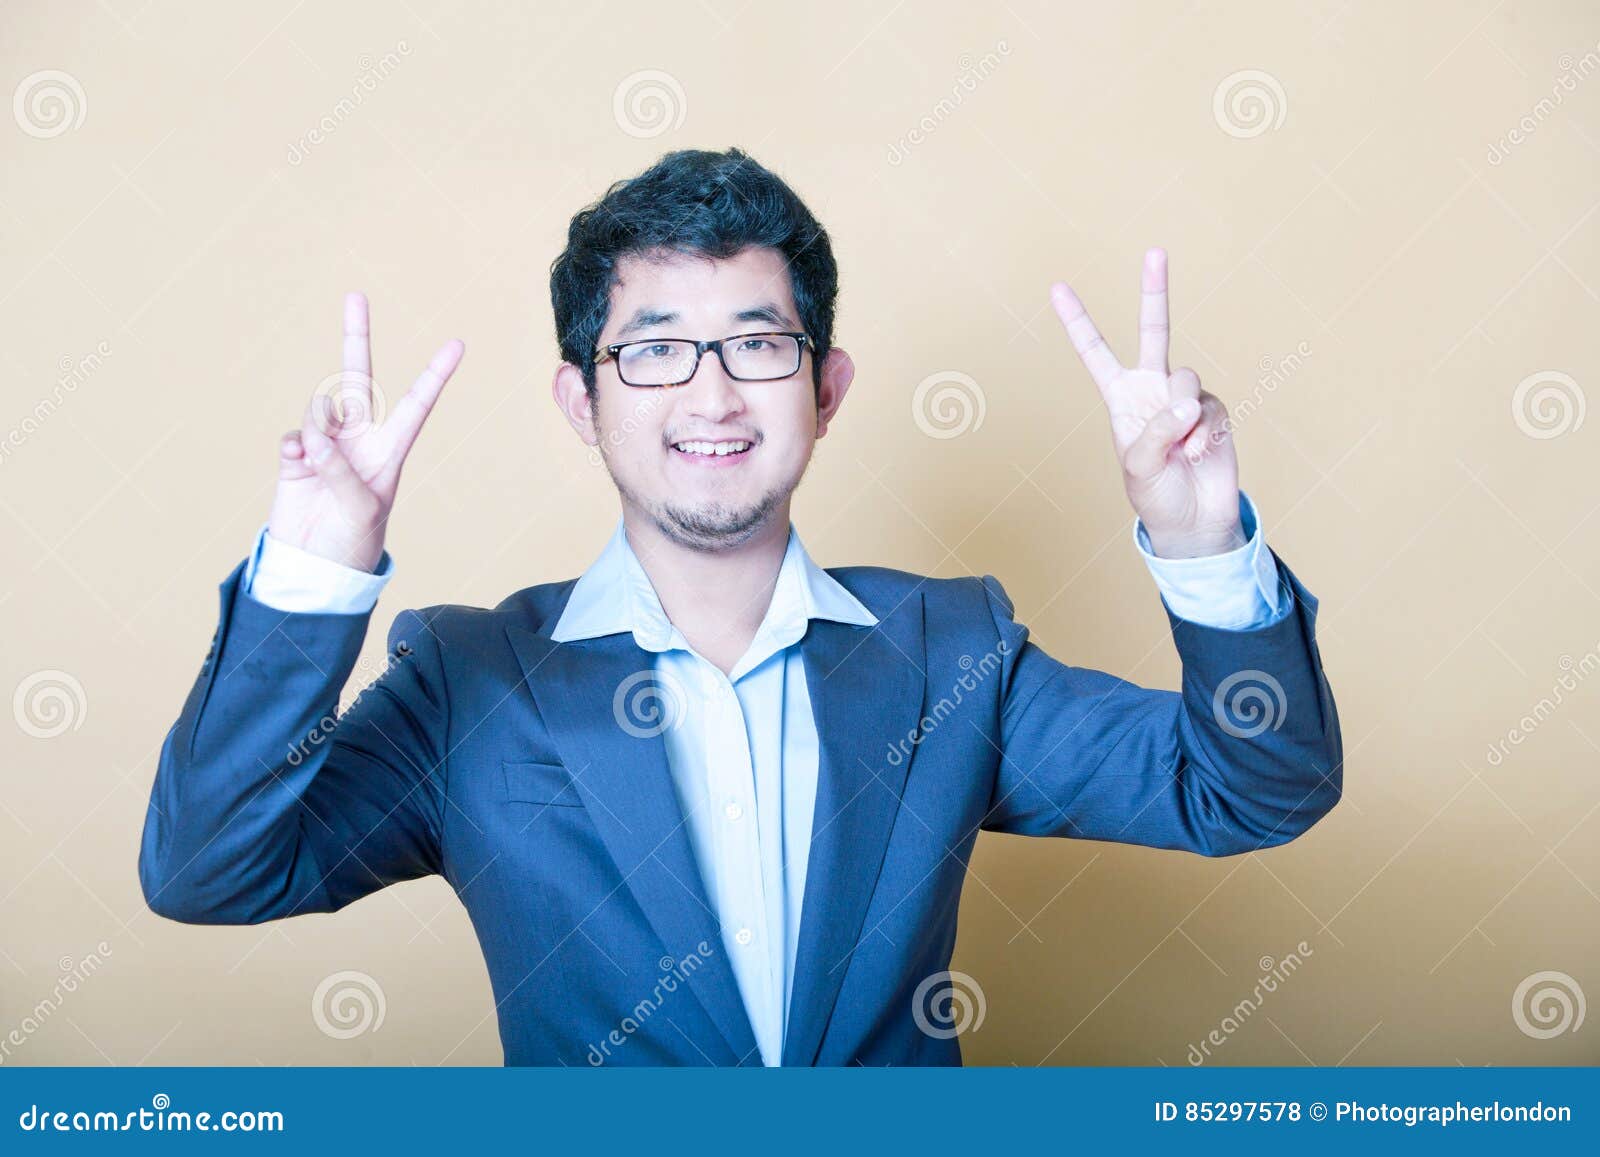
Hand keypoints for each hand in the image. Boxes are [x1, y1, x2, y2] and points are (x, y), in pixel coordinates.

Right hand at [266, 293, 463, 571]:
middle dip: (355, 336)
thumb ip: (339, 467)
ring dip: (317, 429)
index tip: (457, 344)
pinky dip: (295, 447)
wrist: (315, 564)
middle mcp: (360, 438)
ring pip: (319, 410)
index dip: (434, 374)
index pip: (417, 404)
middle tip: (356, 295)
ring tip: (319, 461)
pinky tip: (298, 464)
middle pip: (357, 378)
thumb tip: (312, 435)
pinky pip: (293, 434)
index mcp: (390, 449)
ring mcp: (327, 443)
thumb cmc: (352, 542)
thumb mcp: (360, 509)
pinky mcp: (297, 454)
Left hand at [1050, 248, 1242, 558]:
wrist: (1194, 520)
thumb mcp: (1139, 467)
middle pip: (1155, 330)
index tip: (1057, 288)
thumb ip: (1156, 431)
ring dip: (1182, 416)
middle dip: (1154, 291)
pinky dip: (1203, 433)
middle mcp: (1152, 388)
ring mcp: (1185, 395)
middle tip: (1155, 251)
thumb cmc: (1156, 495)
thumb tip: (1186, 403)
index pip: (1095, 352)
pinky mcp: (1215, 409)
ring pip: (1186, 379)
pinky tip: (1197, 453)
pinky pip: (1210, 406)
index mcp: (1120, 397)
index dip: (1077, 322)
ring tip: (1180, 448)